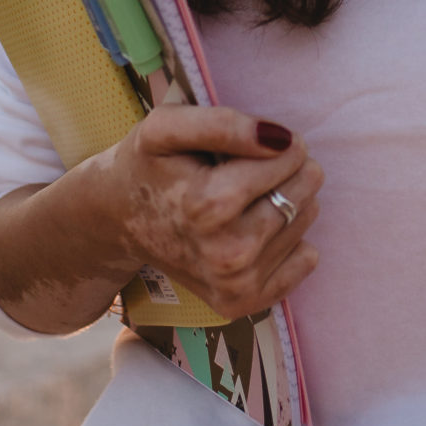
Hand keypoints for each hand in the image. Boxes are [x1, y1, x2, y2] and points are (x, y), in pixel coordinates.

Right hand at [99, 107, 321, 320]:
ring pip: (305, 220)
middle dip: (291, 169)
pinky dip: (290, 238)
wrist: (119, 219)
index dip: (285, 143)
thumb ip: (222, 123)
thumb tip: (281, 139)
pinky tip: (254, 228)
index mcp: (207, 206)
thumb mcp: (167, 126)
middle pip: (302, 191)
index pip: (287, 159)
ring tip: (249, 196)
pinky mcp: (244, 302)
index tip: (264, 140)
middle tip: (255, 168)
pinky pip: (306, 259)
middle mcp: (226, 254)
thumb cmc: (150, 165)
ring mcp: (236, 285)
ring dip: (290, 200)